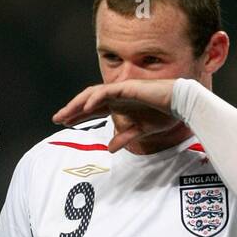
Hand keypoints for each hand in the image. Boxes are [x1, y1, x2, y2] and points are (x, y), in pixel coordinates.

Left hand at [53, 79, 177, 151]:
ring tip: (66, 113)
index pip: (93, 109)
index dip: (78, 115)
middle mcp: (117, 95)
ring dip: (78, 103)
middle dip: (72, 109)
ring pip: (93, 94)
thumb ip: (125, 138)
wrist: (180, 104)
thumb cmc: (164, 114)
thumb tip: (110, 149)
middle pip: (88, 101)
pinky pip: (108, 91)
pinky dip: (96, 98)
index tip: (64, 122)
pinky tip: (86, 106)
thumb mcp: (141, 131)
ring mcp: (122, 90)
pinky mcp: (128, 88)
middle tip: (56, 119)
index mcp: (119, 104)